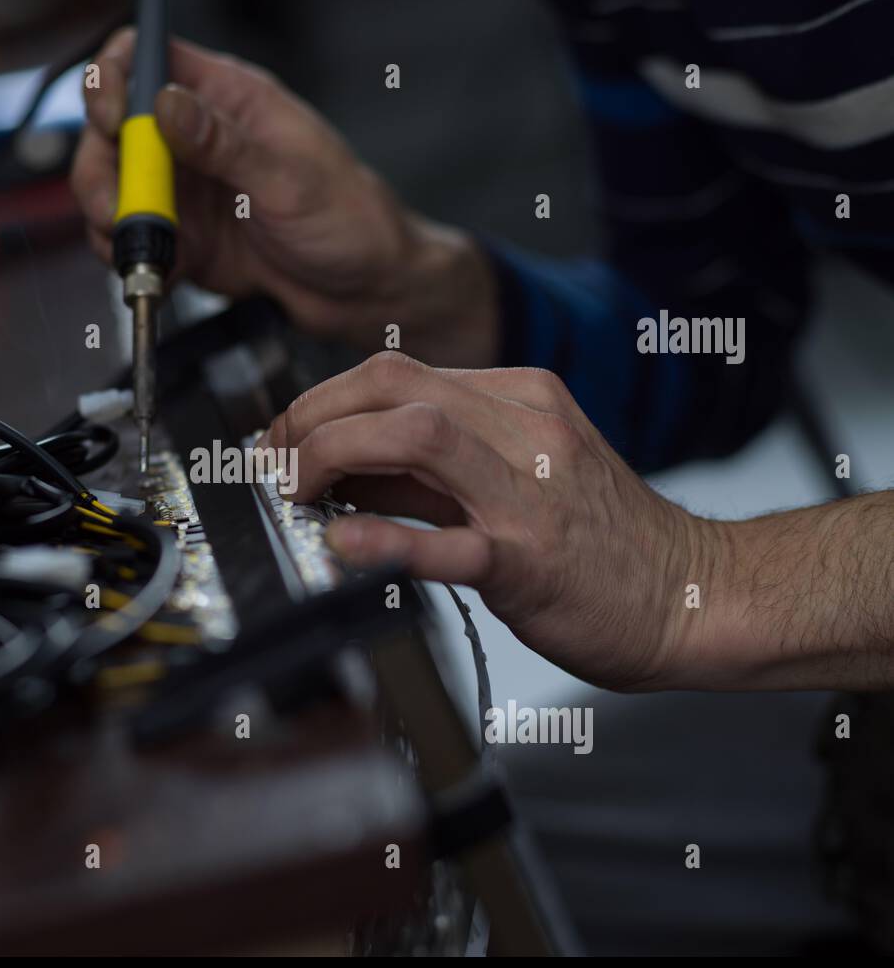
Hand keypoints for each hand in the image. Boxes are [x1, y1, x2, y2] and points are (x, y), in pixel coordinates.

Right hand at [70, 30, 497, 364]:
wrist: (367, 292)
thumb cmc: (352, 221)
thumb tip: (164, 104)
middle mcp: (199, 140)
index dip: (114, 83)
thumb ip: (223, 144)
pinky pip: (136, 243)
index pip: (146, 62)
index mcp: (229, 99)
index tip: (113, 121)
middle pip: (114, 133)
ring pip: (116, 191)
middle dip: (104, 172)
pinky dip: (137, 260)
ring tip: (148, 251)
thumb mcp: (289, 178)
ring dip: (114, 223)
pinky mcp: (186, 241)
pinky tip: (166, 273)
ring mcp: (188, 192)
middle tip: (121, 211)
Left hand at [265, 351, 720, 691]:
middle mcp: (525, 428)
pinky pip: (449, 542)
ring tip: (297, 491)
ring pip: (417, 436)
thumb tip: (340, 473)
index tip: (285, 438)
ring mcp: (530, 490)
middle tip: (274, 461)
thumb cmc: (600, 542)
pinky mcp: (531, 559)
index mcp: (520, 400)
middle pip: (392, 385)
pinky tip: (342, 546)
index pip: (396, 373)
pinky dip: (387, 540)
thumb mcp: (516, 476)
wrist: (693, 594)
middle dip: (311, 417)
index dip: (320, 401)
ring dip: (333, 455)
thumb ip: (431, 470)